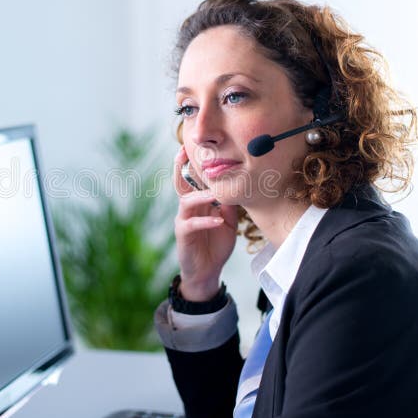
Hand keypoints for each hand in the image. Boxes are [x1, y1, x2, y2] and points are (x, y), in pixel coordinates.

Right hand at [173, 145, 237, 300]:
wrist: (207, 271)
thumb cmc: (216, 245)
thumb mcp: (228, 221)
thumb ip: (228, 204)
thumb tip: (236, 187)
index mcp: (197, 203)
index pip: (193, 179)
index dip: (192, 163)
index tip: (193, 146)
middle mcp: (187, 208)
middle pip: (180, 183)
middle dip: (180, 167)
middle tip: (184, 152)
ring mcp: (183, 221)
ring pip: (186, 202)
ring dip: (201, 196)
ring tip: (214, 194)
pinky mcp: (183, 235)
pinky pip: (191, 224)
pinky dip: (205, 221)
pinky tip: (217, 220)